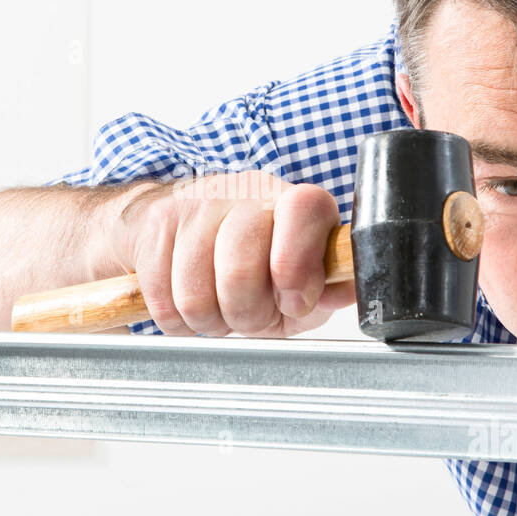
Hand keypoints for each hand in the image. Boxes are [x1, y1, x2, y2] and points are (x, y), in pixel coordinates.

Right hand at [105, 171, 355, 336]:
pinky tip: (188, 304)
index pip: (303, 211)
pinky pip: (163, 298)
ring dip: (208, 321)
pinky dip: (176, 319)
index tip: (292, 300)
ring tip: (218, 310)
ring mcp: (197, 204)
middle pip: (239, 269)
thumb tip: (359, 286)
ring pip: (196, 293)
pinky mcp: (157, 223)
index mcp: (294, 204)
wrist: (179, 234)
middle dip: (244, 315)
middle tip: (248, 316)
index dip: (296, 267)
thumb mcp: (300, 283)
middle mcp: (248, 193)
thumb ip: (327, 287)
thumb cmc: (251, 264)